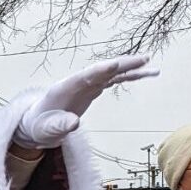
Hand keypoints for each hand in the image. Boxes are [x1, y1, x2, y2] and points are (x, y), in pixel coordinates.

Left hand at [14, 56, 157, 149]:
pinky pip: (113, 80)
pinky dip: (128, 77)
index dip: (99, 70)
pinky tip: (145, 74)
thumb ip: (60, 125)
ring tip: (152, 68)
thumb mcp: (47, 130)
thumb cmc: (40, 126)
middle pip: (102, 70)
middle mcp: (78, 82)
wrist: (38, 123)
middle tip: (143, 60)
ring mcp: (87, 84)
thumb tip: (74, 123)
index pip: (84, 76)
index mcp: (64, 88)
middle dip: (122, 65)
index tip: (114, 64)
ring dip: (131, 69)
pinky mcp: (93, 89)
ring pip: (111, 73)